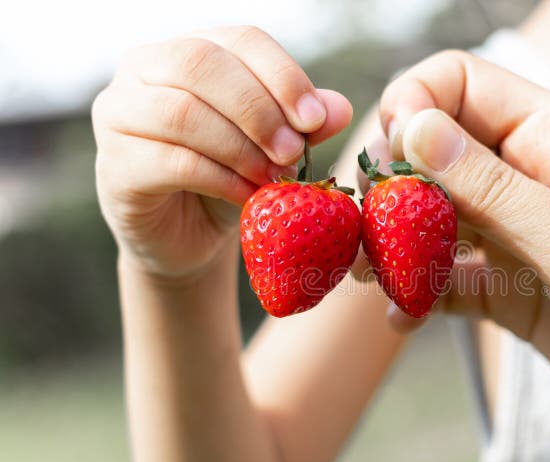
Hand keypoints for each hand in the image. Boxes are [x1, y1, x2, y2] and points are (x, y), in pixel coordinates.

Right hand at [93, 26, 351, 279]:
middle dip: (259, 110)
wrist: (189, 238)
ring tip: (275, 178)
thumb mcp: (273, 148)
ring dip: (240, 147)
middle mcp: (143, 69)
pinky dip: (221, 179)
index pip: (240, 40)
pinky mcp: (115, 166)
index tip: (315, 120)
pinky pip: (171, 162)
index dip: (282, 75)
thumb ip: (303, 125)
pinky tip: (249, 197)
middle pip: (202, 63)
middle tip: (294, 152)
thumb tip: (339, 109)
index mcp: (189, 49)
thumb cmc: (232, 178)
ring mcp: (119, 114)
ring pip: (182, 112)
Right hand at [379, 51, 549, 460]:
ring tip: (365, 275)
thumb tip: (413, 125)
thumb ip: (493, 189)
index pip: (460, 86)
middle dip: (390, 186)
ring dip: (392, 243)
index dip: (413, 107)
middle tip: (361, 230)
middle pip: (434, 155)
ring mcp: (518, 237)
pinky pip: (446, 281)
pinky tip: (401, 318)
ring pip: (432, 221)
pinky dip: (417, 295)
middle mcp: (530, 180)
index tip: (388, 159)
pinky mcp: (510, 292)